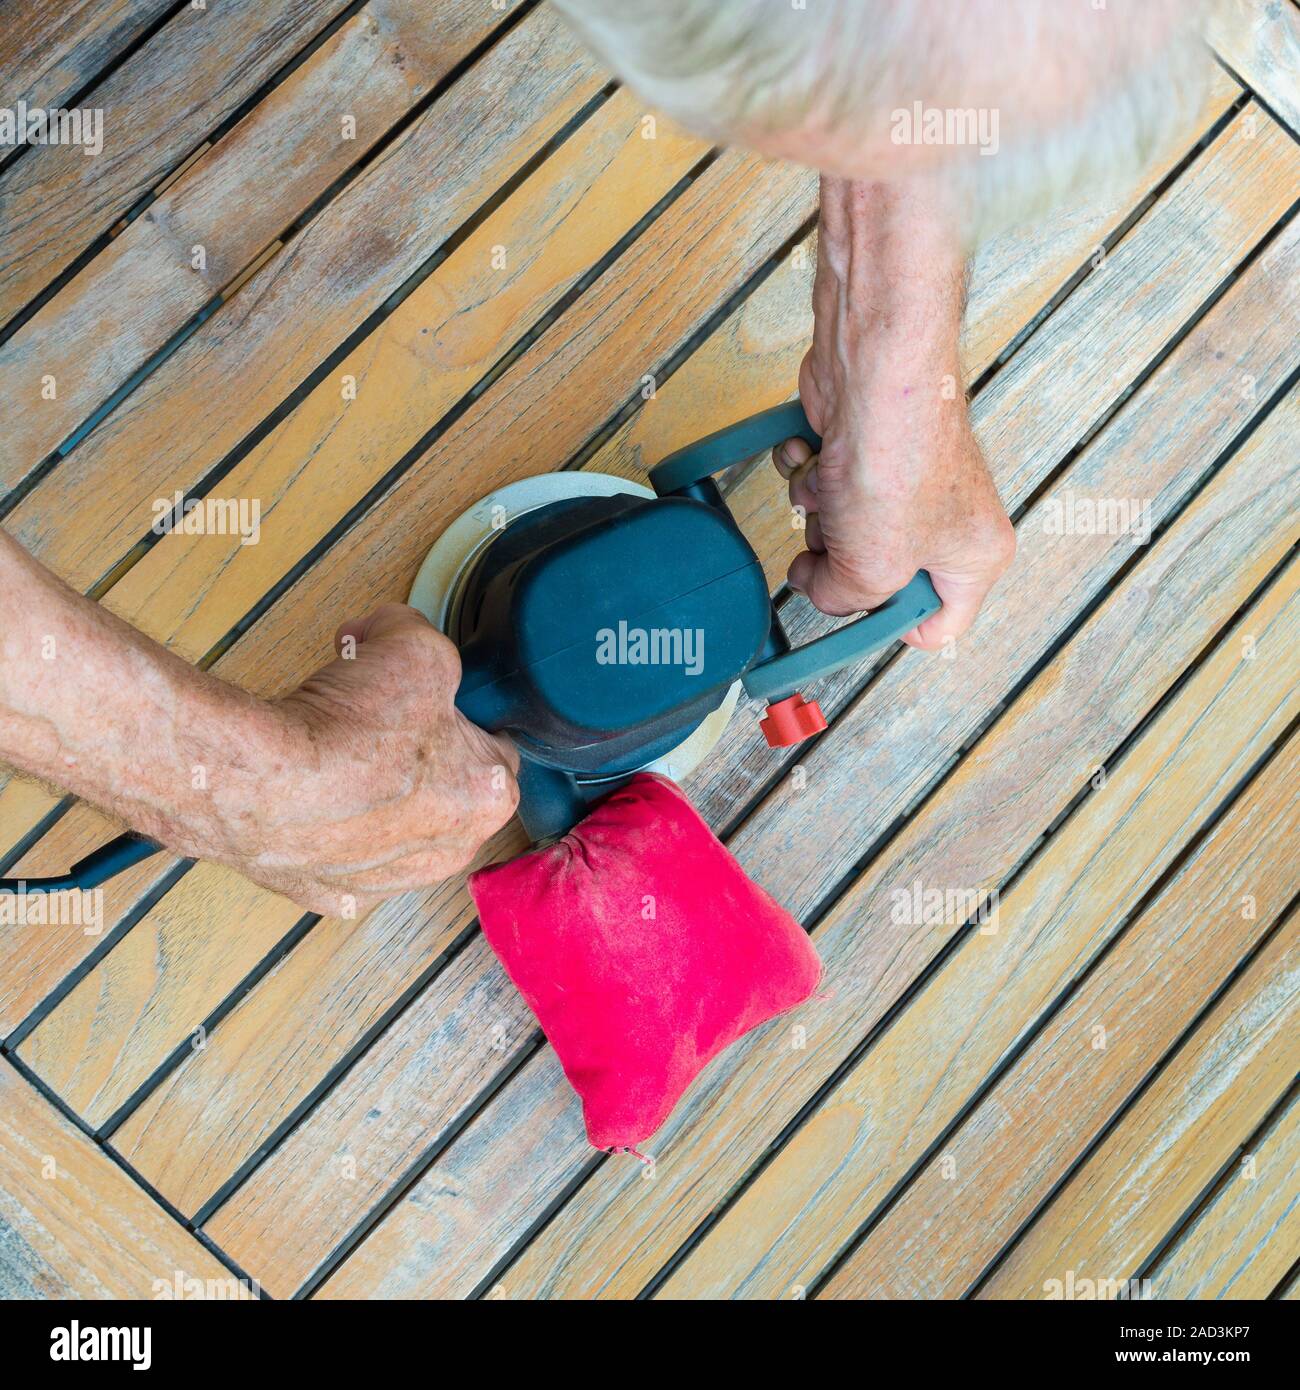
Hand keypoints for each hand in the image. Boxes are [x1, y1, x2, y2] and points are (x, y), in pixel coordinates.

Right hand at [232, 604, 518, 914]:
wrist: (263, 786)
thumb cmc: (350, 728)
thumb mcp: (413, 646)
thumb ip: (416, 634)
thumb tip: (385, 631)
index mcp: (489, 797)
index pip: (491, 746)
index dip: (455, 712)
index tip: (425, 698)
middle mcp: (450, 851)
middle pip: (444, 789)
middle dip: (417, 754)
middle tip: (374, 719)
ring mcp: (390, 880)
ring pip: (393, 827)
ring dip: (373, 796)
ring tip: (333, 754)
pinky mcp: (332, 894)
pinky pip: (339, 855)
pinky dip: (325, 827)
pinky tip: (306, 795)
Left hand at [778, 178, 1014, 649]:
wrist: (873, 368)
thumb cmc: (899, 458)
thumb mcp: (871, 569)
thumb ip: (842, 601)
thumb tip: (817, 587)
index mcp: (974, 558)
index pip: (936, 626)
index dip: (887, 627)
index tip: (855, 614)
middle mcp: (946, 521)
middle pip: (873, 579)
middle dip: (839, 561)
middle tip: (839, 540)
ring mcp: (903, 484)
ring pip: (840, 533)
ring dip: (817, 515)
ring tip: (830, 488)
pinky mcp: (865, 452)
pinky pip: (823, 488)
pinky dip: (808, 475)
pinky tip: (814, 455)